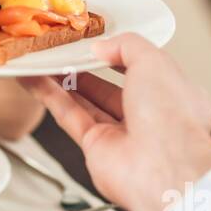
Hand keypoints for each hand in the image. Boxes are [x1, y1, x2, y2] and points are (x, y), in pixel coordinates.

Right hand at [19, 34, 210, 210]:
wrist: (162, 167)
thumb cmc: (171, 118)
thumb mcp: (153, 61)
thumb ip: (127, 45)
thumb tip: (103, 47)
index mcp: (173, 95)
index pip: (142, 69)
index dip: (118, 54)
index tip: (96, 43)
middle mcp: (148, 117)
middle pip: (109, 88)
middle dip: (85, 69)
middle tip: (63, 52)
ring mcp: (121, 135)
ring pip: (85, 102)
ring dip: (63, 81)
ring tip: (44, 61)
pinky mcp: (96, 148)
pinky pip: (69, 117)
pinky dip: (51, 98)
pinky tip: (36, 81)